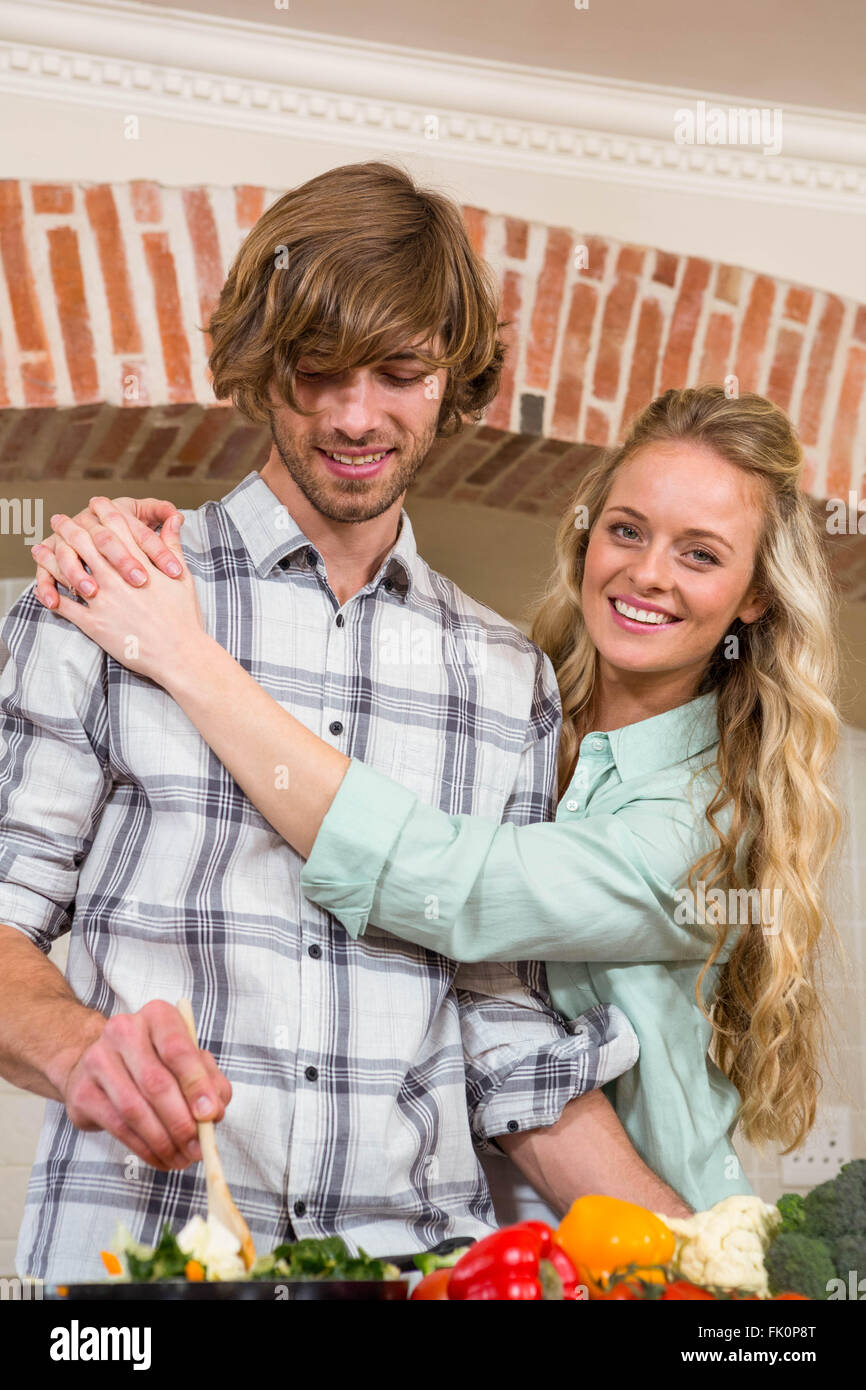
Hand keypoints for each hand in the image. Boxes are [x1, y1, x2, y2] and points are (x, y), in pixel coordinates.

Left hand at [33, 506, 206, 686]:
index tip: (94, 504)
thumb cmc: (184, 617)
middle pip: (85, 543)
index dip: (102, 511)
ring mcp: (103, 600)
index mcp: (139, 563)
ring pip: (68, 571)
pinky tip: (44, 590)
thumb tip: (174, 519)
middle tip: (59, 520)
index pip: (116, 527)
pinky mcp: (95, 624)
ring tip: (40, 549)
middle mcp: (116, 577)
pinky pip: (67, 606)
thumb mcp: (183, 576)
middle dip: (69, 528)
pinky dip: (52, 596)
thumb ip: (172, 545)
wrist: (179, 653)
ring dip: (51, 558)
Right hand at [57, 1000, 232, 1171]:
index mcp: (157, 1016)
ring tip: (182, 1159)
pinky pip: (118, 1127)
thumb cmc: (156, 1062)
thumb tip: (212, 1112)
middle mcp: (124, 1030)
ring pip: (135, 1110)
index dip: (196, 1085)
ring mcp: (97, 1059)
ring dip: (163, 1141)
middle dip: (181, 1123)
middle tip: (199, 1149)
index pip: (178, 1049)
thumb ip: (209, 1082)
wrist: (100, 1064)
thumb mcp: (189, 1061)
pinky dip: (143, 1148)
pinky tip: (160, 1157)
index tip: (211, 1115)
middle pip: (156, 1083)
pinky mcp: (82, 1092)